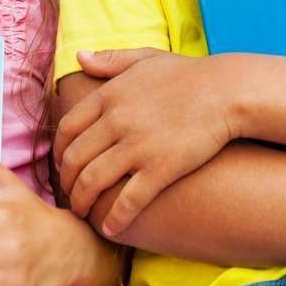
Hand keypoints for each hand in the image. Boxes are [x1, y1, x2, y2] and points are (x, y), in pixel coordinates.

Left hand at [54, 48, 238, 235]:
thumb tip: (79, 56)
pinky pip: (127, 201)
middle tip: (69, 195)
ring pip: (92, 183)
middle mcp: (116, 121)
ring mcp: (137, 146)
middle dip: (65, 183)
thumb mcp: (145, 58)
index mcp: (109, 95)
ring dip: (81, 203)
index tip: (61, 165)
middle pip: (73, 159)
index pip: (66, 129)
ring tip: (83, 213)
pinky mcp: (160, 169)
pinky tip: (110, 229)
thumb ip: (110, 59)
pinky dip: (114, 219)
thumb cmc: (188, 75)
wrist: (227, 91)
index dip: (58, 152)